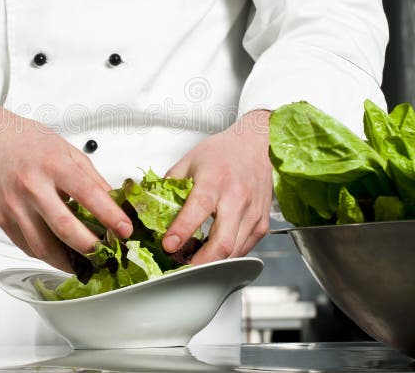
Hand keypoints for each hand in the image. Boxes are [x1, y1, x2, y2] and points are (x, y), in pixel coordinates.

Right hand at [0, 96, 131, 271]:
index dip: (110, 216)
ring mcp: (15, 206)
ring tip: (85, 262)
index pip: (89, 195)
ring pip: (44, 247)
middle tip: (106, 254)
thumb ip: (92, 179)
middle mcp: (32, 186)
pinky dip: (48, 255)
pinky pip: (28, 247)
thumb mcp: (68, 151)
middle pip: (65, 228)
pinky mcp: (3, 219)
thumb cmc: (29, 142)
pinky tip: (61, 254)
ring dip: (68, 261)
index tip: (125, 230)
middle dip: (91, 247)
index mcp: (54, 165)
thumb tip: (113, 204)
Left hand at [162, 109, 272, 264]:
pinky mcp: (262, 224)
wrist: (254, 145)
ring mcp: (253, 213)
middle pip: (222, 242)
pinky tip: (212, 254)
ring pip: (234, 252)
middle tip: (181, 269)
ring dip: (212, 263)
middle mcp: (237, 198)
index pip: (199, 209)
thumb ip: (170, 187)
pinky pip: (244, 249)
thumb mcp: (188, 161)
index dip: (182, 230)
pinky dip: (227, 257)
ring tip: (193, 263)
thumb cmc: (221, 153)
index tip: (168, 246)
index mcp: (215, 180)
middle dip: (200, 263)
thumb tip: (152, 209)